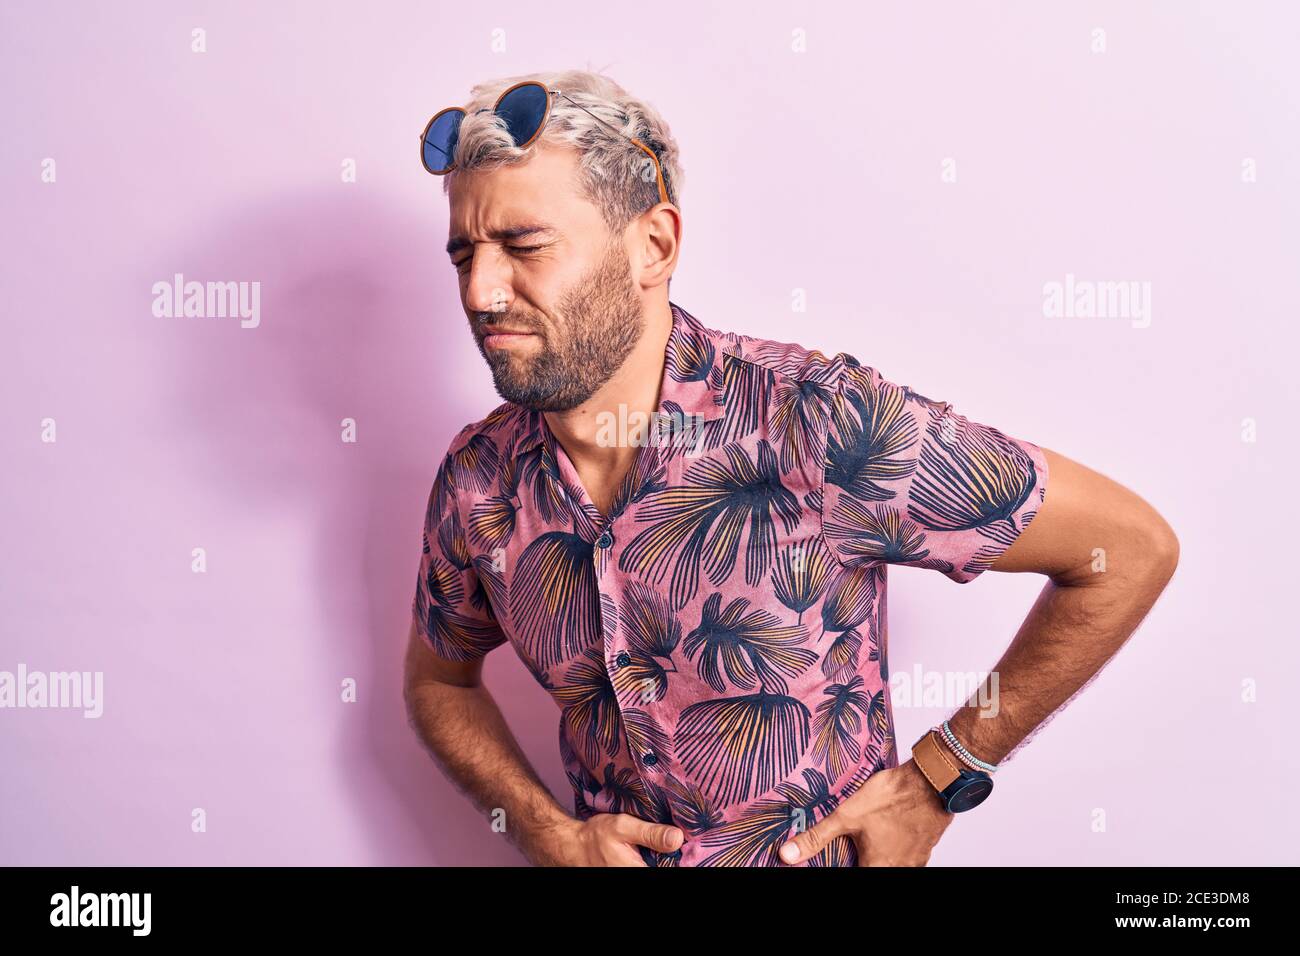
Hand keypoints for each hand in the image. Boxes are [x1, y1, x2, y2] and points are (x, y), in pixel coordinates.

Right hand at [536, 813, 684, 865]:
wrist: (572, 847)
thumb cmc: (595, 837)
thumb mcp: (623, 827)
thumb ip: (651, 833)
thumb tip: (678, 838)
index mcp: (638, 872)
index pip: (672, 868)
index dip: (684, 860)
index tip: (691, 848)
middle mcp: (636, 877)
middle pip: (667, 868)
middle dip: (675, 859)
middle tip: (682, 844)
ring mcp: (632, 877)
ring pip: (659, 867)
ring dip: (666, 860)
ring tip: (670, 847)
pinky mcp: (630, 873)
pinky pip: (650, 866)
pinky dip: (656, 861)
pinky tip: (659, 852)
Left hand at [777, 759, 954, 866]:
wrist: (932, 783)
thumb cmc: (892, 798)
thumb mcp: (847, 815)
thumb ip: (817, 837)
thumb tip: (787, 855)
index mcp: (877, 868)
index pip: (854, 878)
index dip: (842, 868)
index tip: (838, 863)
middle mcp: (898, 870)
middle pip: (872, 871)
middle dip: (859, 862)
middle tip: (851, 852)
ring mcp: (915, 862)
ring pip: (890, 867)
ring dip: (876, 859)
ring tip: (865, 847)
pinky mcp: (923, 849)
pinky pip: (905, 860)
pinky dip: (892, 853)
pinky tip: (885, 838)